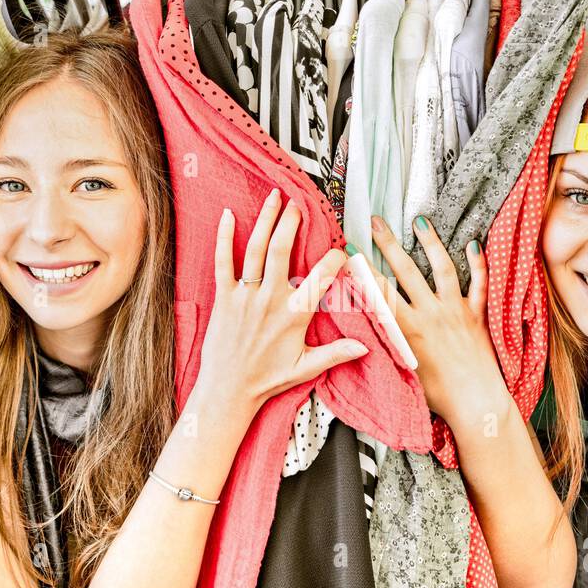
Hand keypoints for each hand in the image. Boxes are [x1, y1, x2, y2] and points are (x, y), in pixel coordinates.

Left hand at [190, 190, 368, 418]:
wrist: (228, 390)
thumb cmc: (267, 380)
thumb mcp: (306, 367)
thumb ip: (336, 352)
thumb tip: (365, 346)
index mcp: (294, 314)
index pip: (320, 277)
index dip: (333, 259)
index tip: (340, 249)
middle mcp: (270, 299)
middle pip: (282, 250)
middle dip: (291, 222)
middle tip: (299, 204)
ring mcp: (245, 296)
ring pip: (256, 249)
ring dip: (266, 220)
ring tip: (274, 197)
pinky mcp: (223, 298)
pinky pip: (223, 262)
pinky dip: (224, 238)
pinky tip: (228, 215)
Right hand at [370, 213, 506, 429]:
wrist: (476, 404)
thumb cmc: (438, 396)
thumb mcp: (402, 368)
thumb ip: (387, 343)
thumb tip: (368, 326)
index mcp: (409, 329)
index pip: (380, 292)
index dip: (362, 270)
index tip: (350, 252)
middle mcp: (431, 313)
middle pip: (406, 271)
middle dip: (388, 244)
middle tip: (376, 222)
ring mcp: (456, 311)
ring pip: (442, 268)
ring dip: (430, 242)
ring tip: (420, 221)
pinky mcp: (477, 316)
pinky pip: (479, 284)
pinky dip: (478, 264)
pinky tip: (474, 244)